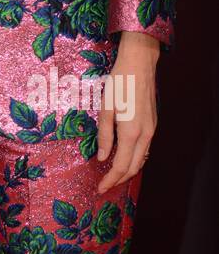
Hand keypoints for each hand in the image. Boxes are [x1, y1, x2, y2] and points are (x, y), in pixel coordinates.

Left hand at [96, 37, 158, 193]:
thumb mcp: (105, 108)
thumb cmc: (119, 84)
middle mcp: (145, 135)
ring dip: (128, 170)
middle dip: (119, 179)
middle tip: (105, 185)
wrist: (139, 65)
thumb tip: (103, 157)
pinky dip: (135, 159)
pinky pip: (145, 149)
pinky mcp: (153, 124)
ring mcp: (152, 130)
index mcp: (131, 133)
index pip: (121, 166)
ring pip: (141, 159)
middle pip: (134, 167)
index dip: (110, 180)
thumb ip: (105, 135)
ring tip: (113, 175)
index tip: (100, 188)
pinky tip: (125, 157)